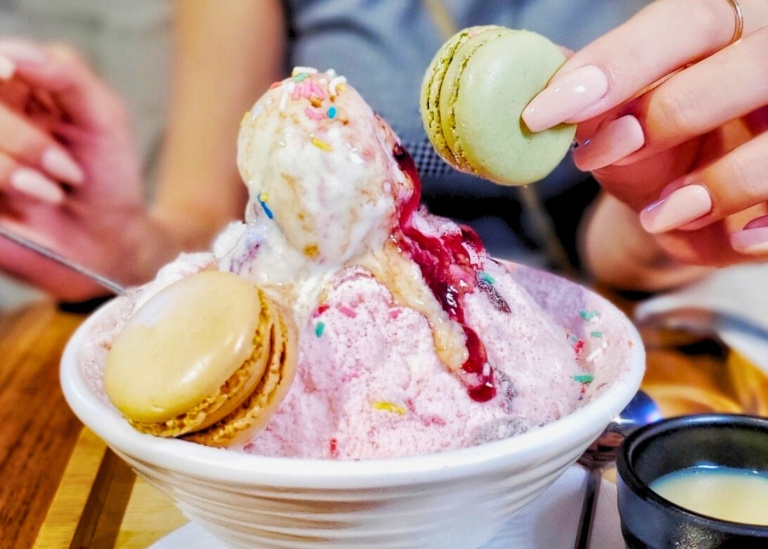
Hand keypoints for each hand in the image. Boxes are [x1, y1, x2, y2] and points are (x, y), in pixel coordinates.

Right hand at [0, 40, 169, 300]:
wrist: (107, 241)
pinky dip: (3, 184)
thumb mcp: (105, 117)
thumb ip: (66, 74)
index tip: (8, 73)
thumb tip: (12, 53)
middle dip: (20, 137)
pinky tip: (34, 202)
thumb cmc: (108, 177)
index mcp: (16, 88)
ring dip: (10, 169)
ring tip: (52, 192)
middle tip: (66, 169)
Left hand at [523, 0, 767, 266]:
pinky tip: (732, 236)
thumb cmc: (649, 153)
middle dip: (676, 113)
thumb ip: (591, 103)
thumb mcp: (615, 126)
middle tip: (615, 153)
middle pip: (752, 66)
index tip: (551, 109)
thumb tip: (537, 80)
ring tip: (663, 213)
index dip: (619, 63)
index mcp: (723, 26)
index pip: (684, 23)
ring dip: (720, 182)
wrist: (685, 213)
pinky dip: (763, 226)